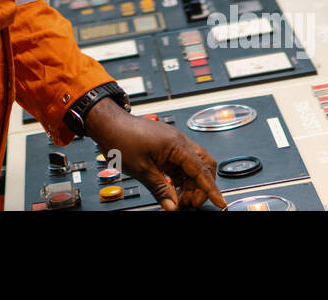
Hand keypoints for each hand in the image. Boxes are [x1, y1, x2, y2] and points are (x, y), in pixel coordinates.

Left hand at [84, 98, 225, 210]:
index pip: (201, 170)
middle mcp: (179, 142)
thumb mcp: (141, 169)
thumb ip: (160, 189)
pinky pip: (181, 166)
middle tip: (190, 203)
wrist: (108, 123)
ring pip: (192, 168)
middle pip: (203, 166)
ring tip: (180, 200)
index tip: (220, 202)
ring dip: (190, 185)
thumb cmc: (121, 137)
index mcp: (176, 144)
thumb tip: (172, 205)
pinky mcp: (166, 149)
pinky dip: (181, 180)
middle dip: (201, 187)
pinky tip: (173, 190)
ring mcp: (173, 145)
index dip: (211, 189)